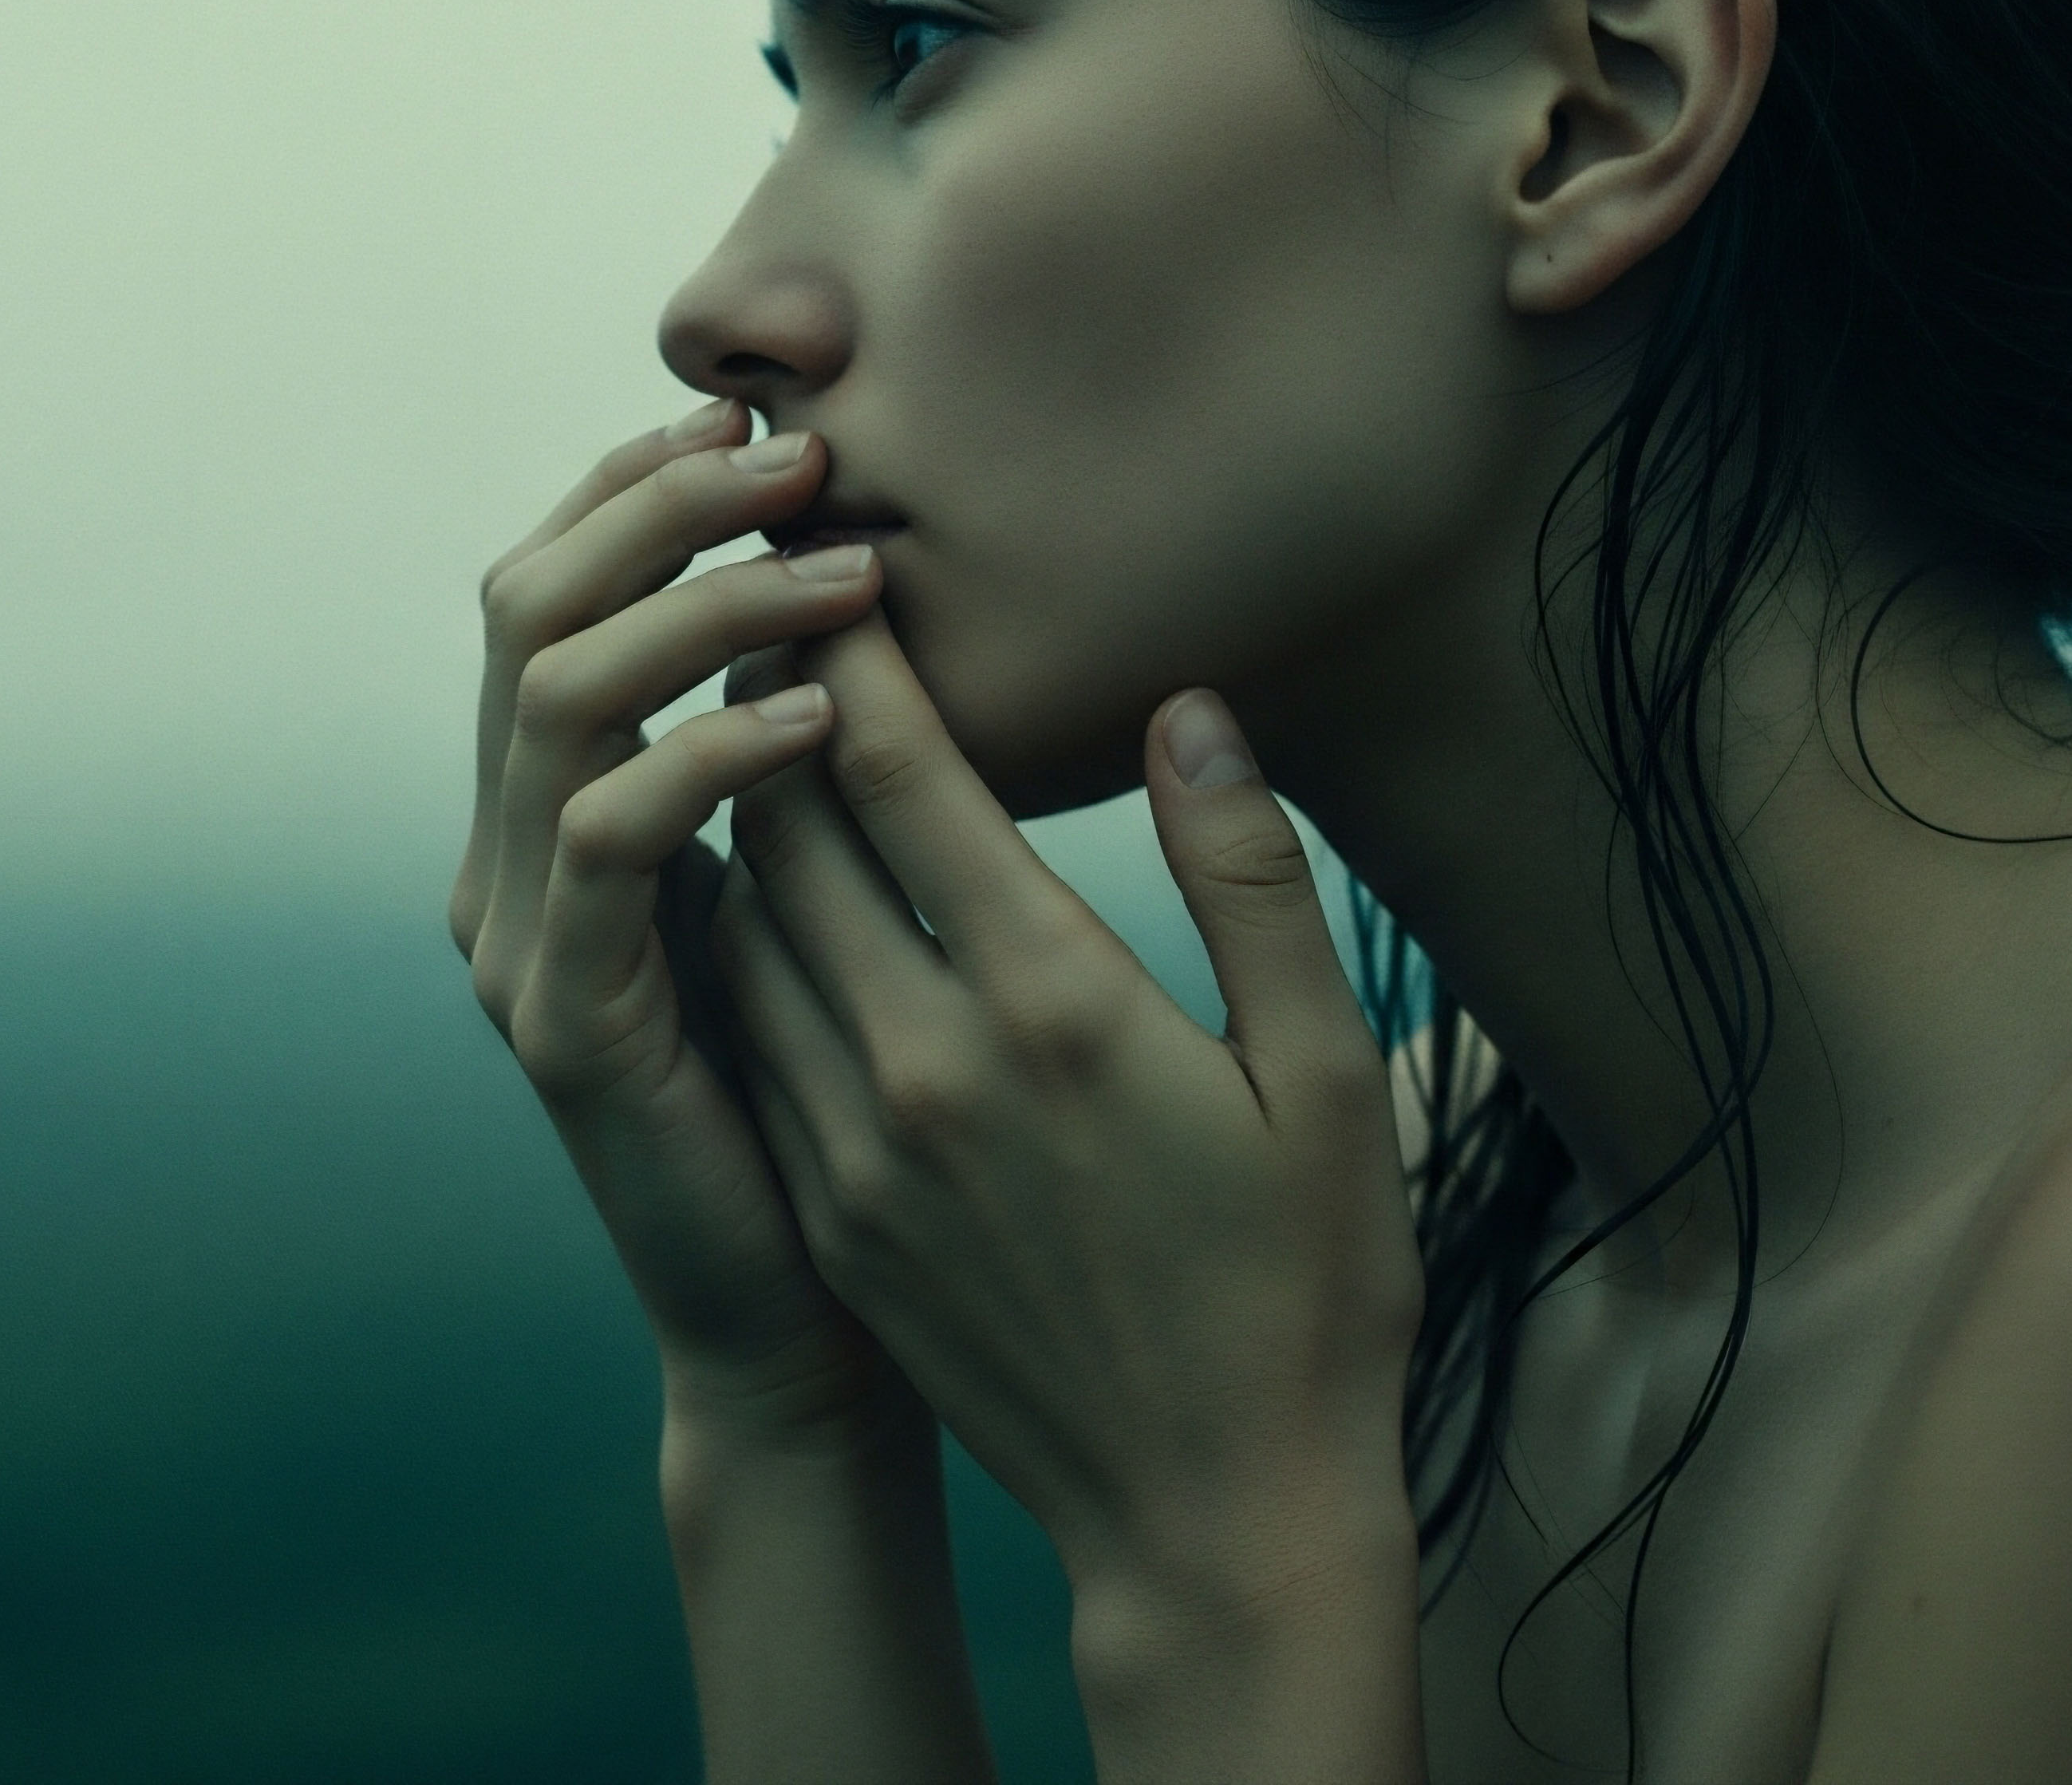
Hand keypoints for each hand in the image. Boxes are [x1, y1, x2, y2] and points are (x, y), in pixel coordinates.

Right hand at [453, 402, 911, 1431]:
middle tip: (803, 457)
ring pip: (556, 699)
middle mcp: (504, 860)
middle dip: (659, 507)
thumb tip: (839, 595)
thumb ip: (781, 762)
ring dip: (701, 607)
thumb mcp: (803, 889)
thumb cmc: (834, 1096)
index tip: (767, 417)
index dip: (637, 487)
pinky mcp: (568, 1024)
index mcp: (547, 814)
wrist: (806, 1322)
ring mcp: (517, 942)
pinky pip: (614, 838)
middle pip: (525, 607)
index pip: (551, 591)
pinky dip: (714, 753)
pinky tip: (826, 719)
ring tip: (844, 571)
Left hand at [714, 612, 1424, 1599]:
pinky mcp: (834, 1221)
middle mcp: (923, 1067)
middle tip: (764, 609)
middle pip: (788, 833)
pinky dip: (743, 946)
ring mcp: (857, 1153)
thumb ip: (1248, 880)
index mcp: (1051, 1006)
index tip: (830, 556)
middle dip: (769, 705)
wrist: (1215, 1516)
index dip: (855, 650)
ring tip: (757, 734)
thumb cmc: (1306, 1288)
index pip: (903, 773)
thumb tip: (1188, 709)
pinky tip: (766, 902)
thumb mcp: (1328, 1077)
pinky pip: (750, 1040)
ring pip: (745, 932)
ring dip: (743, 824)